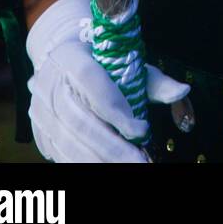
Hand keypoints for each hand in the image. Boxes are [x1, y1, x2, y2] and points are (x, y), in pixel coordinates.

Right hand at [27, 0, 190, 162]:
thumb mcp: (129, 63)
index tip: (142, 130)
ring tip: (130, 166)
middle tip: (140, 162)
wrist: (60, 60)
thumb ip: (155, 80)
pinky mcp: (39, 131)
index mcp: (71, 56)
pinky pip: (60, 154)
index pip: (92, 83)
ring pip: (68, 143)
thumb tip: (183, 91)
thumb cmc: (104, 62)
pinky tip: (107, 166)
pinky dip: (84, 163)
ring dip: (100, 161)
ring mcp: (40, 109)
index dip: (116, 110)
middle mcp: (49, 83)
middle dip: (113, 147)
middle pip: (80, 121)